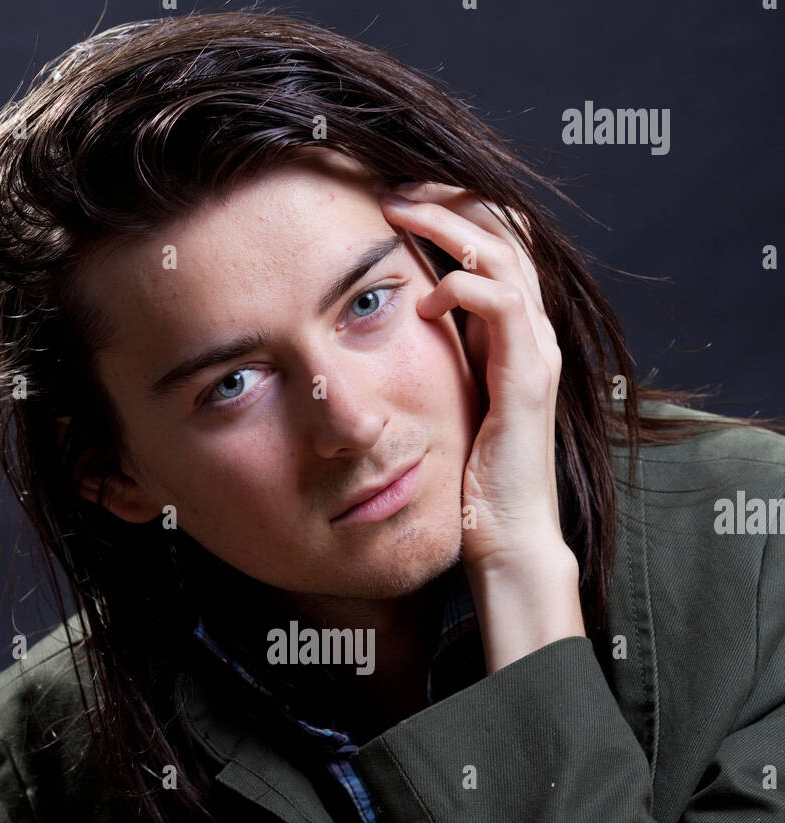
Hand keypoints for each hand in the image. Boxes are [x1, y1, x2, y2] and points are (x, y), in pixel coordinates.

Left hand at [380, 183, 583, 670]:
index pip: (496, 242)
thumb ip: (431, 358)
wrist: (505, 536)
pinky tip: (422, 299)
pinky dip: (462, 287)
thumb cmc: (469, 479)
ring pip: (504, 252)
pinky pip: (502, 305)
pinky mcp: (527, 377)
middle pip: (505, 228)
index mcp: (514, 333)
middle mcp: (533, 332)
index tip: (395, 197)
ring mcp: (536, 351)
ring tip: (399, 211)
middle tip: (393, 186)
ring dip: (449, 223)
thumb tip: (387, 322)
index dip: (453, 209)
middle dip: (448, 197)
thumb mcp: (443, 401)